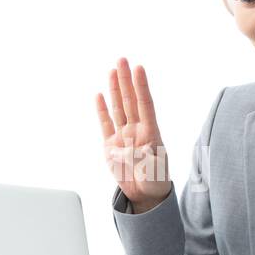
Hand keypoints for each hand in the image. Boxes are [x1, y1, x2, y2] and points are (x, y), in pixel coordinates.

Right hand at [96, 57, 172, 211]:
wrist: (145, 195)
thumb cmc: (155, 183)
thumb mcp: (153, 173)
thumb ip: (143, 160)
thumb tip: (128, 151)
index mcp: (151, 133)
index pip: (145, 105)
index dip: (141, 87)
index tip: (139, 68)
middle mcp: (137, 130)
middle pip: (130, 100)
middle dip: (126, 80)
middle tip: (123, 59)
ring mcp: (123, 136)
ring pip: (118, 108)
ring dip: (115, 89)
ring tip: (113, 70)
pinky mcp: (111, 145)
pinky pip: (105, 124)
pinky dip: (102, 110)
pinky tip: (99, 95)